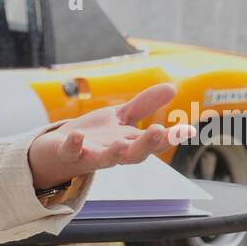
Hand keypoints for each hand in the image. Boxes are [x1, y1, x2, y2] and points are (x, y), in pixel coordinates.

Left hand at [26, 82, 197, 189]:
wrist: (57, 152)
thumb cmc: (94, 137)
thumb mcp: (121, 117)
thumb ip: (145, 105)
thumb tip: (173, 87)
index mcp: (128, 143)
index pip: (152, 141)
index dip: (170, 137)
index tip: (188, 130)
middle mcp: (113, 153)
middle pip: (134, 154)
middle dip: (148, 145)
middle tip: (161, 134)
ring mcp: (91, 155)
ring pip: (107, 158)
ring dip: (116, 153)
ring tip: (123, 144)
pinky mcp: (68, 154)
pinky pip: (71, 152)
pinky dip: (75, 145)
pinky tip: (78, 135)